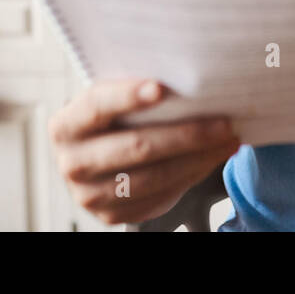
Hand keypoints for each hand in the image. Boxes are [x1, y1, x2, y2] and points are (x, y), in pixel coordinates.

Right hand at [49, 78, 239, 225]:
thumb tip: (190, 77)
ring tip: (228, 140)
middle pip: (136, 146)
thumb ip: (136, 89)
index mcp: (65, 126)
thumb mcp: (111, 99)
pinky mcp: (113, 216)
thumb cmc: (113, 118)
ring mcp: (90, 195)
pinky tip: (212, 158)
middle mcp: (72, 163)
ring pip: (155, 177)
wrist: (98, 159)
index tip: (162, 87)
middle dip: (186, 134)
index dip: (127, 96)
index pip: (96, 106)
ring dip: (199, 157)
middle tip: (224, 122)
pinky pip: (161, 196)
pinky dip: (193, 175)